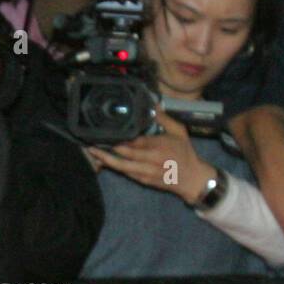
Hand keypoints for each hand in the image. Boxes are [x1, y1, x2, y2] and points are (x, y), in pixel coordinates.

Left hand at [84, 106, 214, 203]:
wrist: (192, 179)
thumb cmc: (185, 153)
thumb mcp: (179, 132)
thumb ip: (164, 118)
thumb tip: (153, 104)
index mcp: (157, 146)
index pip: (134, 140)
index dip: (119, 136)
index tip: (106, 129)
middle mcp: (149, 160)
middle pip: (123, 153)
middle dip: (106, 147)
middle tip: (91, 139)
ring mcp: (144, 171)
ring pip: (120, 166)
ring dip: (104, 158)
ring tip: (91, 150)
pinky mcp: (142, 180)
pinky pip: (124, 173)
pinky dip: (113, 166)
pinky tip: (102, 160)